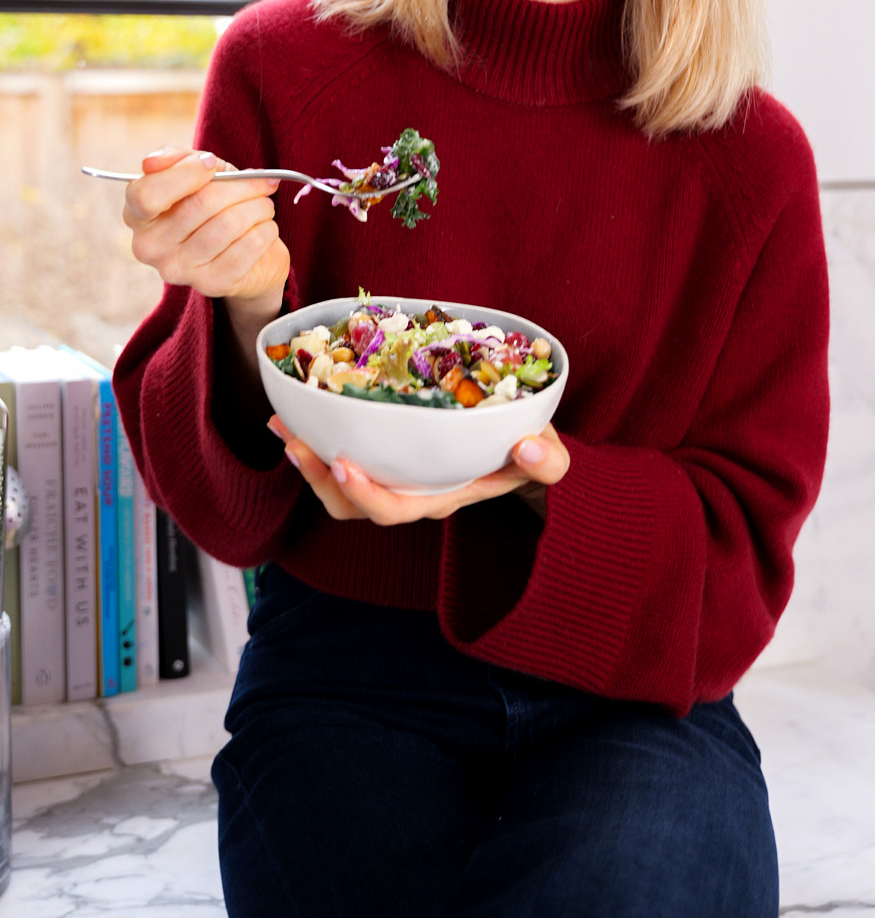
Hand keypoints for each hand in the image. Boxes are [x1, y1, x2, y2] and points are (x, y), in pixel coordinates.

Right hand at [124, 145, 290, 312]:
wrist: (242, 251)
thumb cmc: (212, 204)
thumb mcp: (194, 172)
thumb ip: (175, 158)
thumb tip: (152, 162)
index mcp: (136, 215)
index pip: (147, 195)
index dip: (185, 173)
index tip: (212, 163)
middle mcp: (149, 247)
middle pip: (201, 203)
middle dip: (241, 186)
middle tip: (261, 182)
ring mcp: (178, 270)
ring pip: (229, 224)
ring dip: (258, 207)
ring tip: (264, 204)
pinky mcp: (211, 284)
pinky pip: (250, 245)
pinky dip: (266, 229)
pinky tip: (265, 226)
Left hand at [266, 415, 568, 524]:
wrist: (524, 446)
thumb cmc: (531, 450)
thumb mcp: (549, 456)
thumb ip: (547, 460)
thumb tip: (528, 446)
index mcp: (441, 496)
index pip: (396, 508)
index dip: (364, 494)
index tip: (341, 463)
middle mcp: (409, 493)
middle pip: (351, 504)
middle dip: (316, 475)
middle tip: (293, 439)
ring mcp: (393, 474)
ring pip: (336, 483)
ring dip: (306, 456)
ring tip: (283, 424)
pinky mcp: (384, 452)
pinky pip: (341, 454)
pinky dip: (317, 435)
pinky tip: (300, 408)